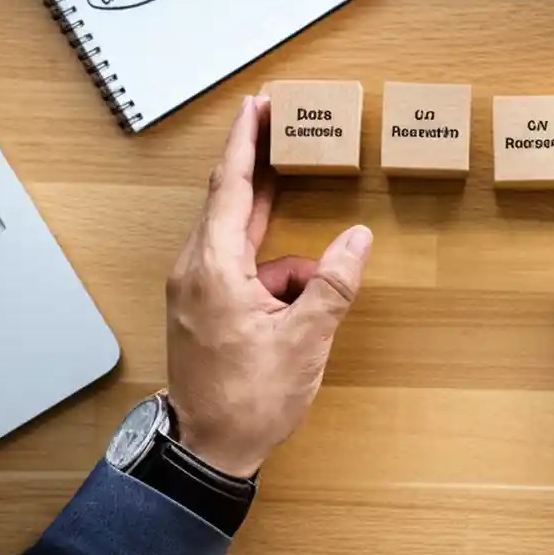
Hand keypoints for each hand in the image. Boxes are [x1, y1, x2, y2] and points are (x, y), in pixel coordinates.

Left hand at [166, 95, 372, 477]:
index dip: (245, 141)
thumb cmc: (248, 398)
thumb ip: (334, 283)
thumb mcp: (305, 339)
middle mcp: (195, 268)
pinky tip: (299, 313)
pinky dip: (274, 279)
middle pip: (231, 202)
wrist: (206, 449)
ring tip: (309, 291)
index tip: (257, 105)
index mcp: (214, 266)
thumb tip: (358, 238)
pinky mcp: (203, 307)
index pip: (229, 185)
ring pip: (243, 244)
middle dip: (262, 172)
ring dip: (280, 250)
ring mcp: (196, 288)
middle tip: (286, 131)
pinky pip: (242, 272)